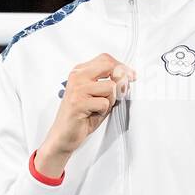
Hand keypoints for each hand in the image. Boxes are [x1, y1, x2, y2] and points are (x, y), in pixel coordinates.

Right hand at [36, 53, 135, 175]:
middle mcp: (77, 76)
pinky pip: (104, 103)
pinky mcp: (78, 103)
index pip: (105, 59)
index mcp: (80, 71)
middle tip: (122, 92)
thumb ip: (109, 83)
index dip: (122, 66)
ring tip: (99, 108)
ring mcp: (77, 89)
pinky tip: (92, 114)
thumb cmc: (82, 116)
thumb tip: (127, 75)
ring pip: (110, 87)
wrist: (63, 135)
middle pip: (109, 67)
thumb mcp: (97, 95)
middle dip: (121, 80)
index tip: (131, 76)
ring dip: (110, 100)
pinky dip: (103, 111)